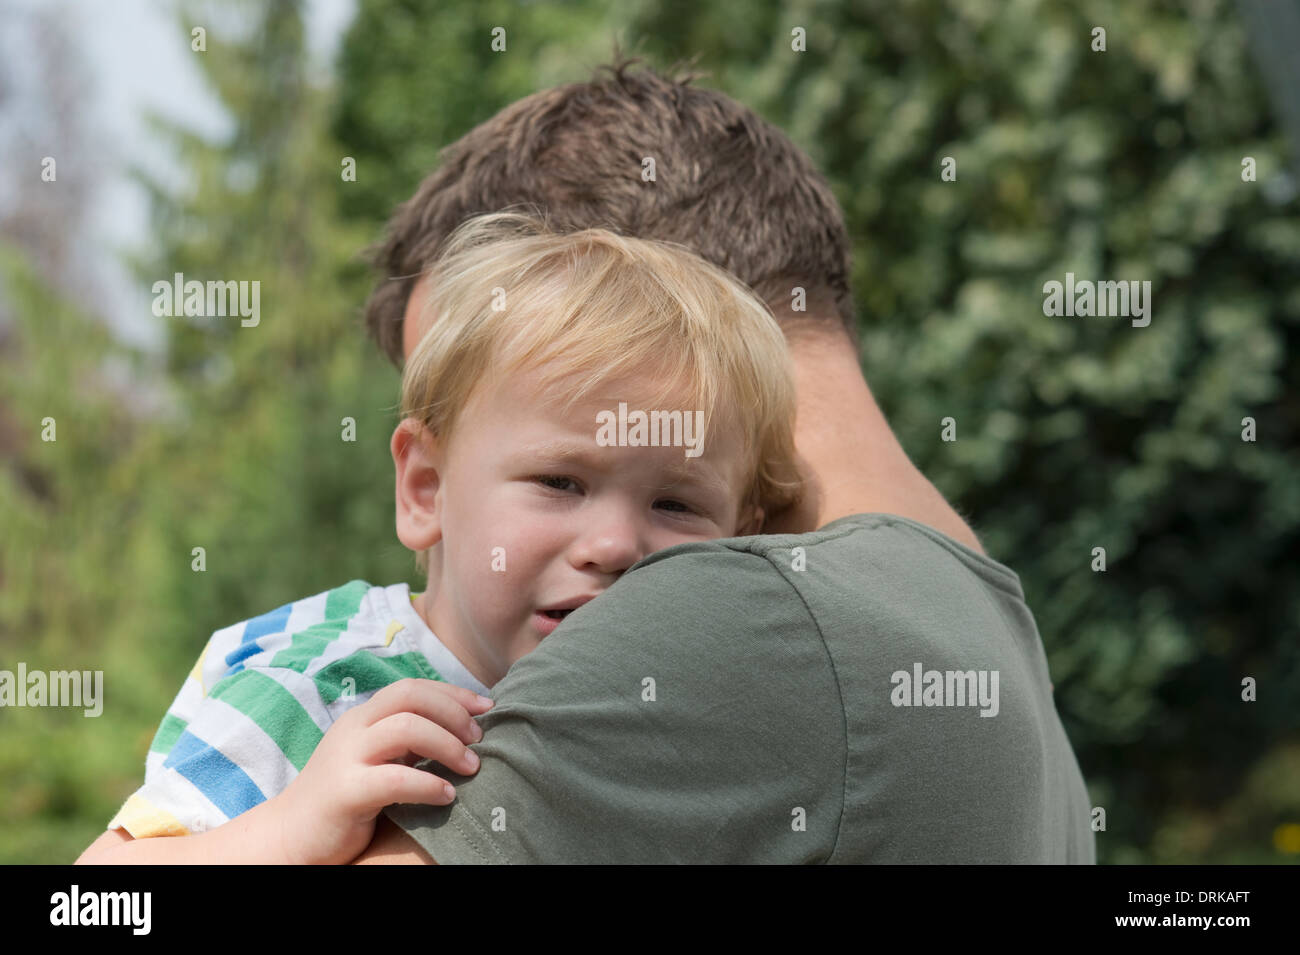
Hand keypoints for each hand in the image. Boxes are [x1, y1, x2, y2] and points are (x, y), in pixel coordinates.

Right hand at [275, 678, 492, 864]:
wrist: (289, 836)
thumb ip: (408, 741)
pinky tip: (447, 795)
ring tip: (470, 767)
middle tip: (479, 739)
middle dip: (453, 712)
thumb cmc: (345, 798)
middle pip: (410, 696)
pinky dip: (429, 784)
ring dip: (448, 745)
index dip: (453, 693)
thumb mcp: (376, 759)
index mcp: (363, 718)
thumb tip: (463, 730)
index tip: (487, 707)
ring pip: (406, 728)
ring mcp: (346, 758)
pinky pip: (396, 779)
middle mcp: (354, 729)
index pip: (412, 687)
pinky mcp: (344, 793)